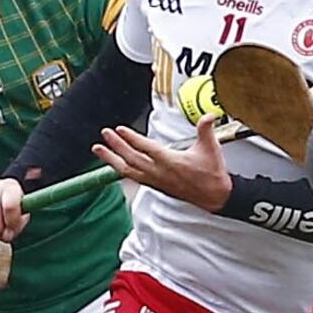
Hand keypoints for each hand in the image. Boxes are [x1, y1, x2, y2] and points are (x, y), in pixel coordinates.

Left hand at [92, 115, 231, 213]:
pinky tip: (114, 163)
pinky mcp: (155, 186)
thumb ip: (206, 130)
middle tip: (105, 134)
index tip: (120, 129)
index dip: (132, 139)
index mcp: (171, 162)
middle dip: (116, 146)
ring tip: (98, 149)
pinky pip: (133, 177)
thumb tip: (208, 116)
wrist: (214, 196)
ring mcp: (156, 181)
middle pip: (132, 158)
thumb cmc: (212, 173)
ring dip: (112, 159)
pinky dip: (121, 169)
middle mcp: (160, 173)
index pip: (146, 148)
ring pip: (128, 170)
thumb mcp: (211, 149)